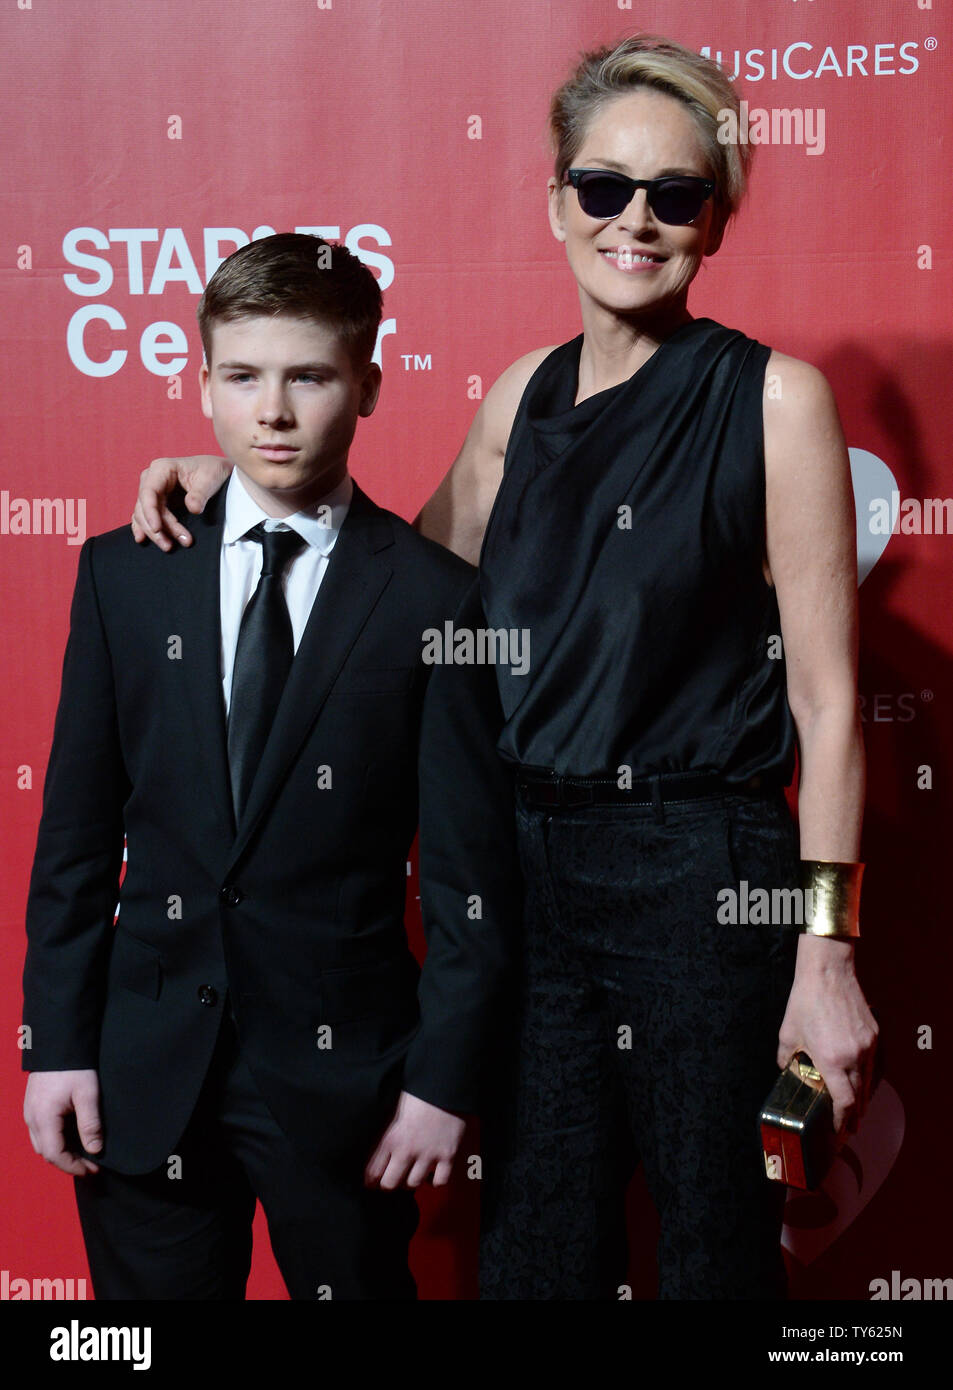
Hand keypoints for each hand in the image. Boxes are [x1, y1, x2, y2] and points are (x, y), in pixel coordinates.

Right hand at [24, 1070, 102, 1176]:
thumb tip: (95, 1150)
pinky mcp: (33, 1105)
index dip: (74, 1166)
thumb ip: (90, 1124)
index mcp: (43, 1118)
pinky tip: (73, 1135)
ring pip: (42, 1143)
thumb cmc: (74, 1066)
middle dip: (68, 1162)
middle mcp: (32, 1118)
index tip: (93, 1169)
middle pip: (47, 1152)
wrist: (59, 1041)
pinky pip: (41, 1131)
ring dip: (62, 1151)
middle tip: (91, 1164)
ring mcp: (30, 1112)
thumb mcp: (88, 1095)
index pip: (55, 1155)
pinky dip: (56, 1139)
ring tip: (84, 1151)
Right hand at [131, 455, 231, 549]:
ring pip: (144, 515)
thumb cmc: (211, 470)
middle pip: (145, 507)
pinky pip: (145, 517)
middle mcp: (152, 478)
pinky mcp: (157, 502)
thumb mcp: (210, 478)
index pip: (149, 492)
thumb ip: (200, 494)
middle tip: (171, 544)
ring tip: (169, 546)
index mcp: (162, 468)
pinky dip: (145, 528)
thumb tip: (193, 509)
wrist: (215, 471)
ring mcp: (153, 491)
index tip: (157, 528)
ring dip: (155, 533)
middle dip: (157, 528)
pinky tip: (143, 540)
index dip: (150, 511)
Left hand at [364, 1090, 465, 1189]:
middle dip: (389, 1184)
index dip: (370, 1180)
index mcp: (390, 1138)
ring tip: (411, 1174)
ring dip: (411, 1181)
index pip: (373, 1172)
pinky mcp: (448, 1155)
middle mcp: (407, 1150)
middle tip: (392, 1179)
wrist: (444, 1084)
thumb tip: (376, 1150)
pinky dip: (435, 1181)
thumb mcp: (393, 1110)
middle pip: (391, 1184)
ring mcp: (429, 1154)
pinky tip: (432, 1173)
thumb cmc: (417, 1093)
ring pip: (414, 1184)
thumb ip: (385, 1132)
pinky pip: (440, 1182)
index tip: (371, 1182)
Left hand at [777, 934, 877, 1138]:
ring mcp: (867, 1045)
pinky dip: (867, 1076)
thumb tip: (786, 1071)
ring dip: (863, 1098)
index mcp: (832, 1059)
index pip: (844, 1102)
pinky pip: (873, 1063)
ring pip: (869, 1081)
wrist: (828, 972)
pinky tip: (860, 1081)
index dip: (842, 1120)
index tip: (838, 1129)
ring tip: (855, 1110)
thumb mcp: (788, 1033)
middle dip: (855, 1116)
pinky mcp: (874, 1034)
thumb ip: (786, 1058)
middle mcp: (854, 1056)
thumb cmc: (806, 1000)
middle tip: (848, 1127)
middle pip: (861, 1097)